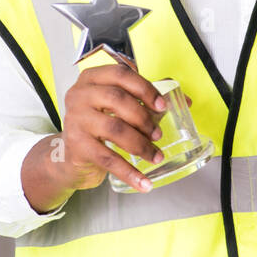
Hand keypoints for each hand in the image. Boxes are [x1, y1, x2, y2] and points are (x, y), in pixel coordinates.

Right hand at [54, 63, 174, 193]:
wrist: (71, 155)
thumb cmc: (98, 124)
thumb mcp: (118, 106)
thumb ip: (147, 99)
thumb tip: (185, 101)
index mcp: (92, 78)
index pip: (121, 74)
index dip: (145, 88)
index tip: (162, 106)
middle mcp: (79, 94)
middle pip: (117, 99)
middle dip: (144, 118)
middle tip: (158, 135)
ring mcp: (75, 119)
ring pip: (114, 128)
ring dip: (140, 144)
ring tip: (155, 155)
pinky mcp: (76, 145)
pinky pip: (107, 159)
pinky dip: (129, 172)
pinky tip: (144, 182)